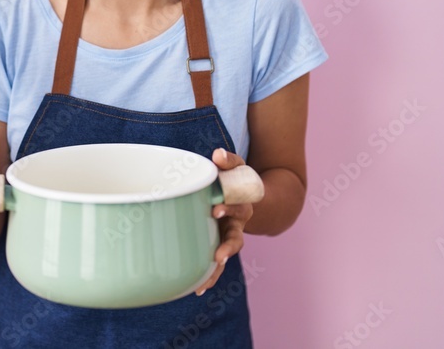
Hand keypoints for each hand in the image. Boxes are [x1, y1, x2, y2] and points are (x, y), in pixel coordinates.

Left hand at [195, 148, 255, 295]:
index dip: (228, 207)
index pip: (237, 205)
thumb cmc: (234, 178)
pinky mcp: (219, 244)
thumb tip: (218, 155)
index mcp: (241, 204)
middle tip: (218, 252)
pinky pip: (216, 263)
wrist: (246, 195)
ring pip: (226, 256)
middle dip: (227, 245)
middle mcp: (238, 224)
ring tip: (205, 283)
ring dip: (217, 269)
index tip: (216, 208)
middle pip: (236, 237)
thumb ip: (228, 161)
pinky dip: (208, 276)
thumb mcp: (236, 166)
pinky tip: (197, 289)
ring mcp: (228, 236)